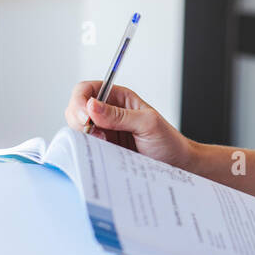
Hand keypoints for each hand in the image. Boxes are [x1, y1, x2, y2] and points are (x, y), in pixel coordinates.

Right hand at [64, 82, 192, 168]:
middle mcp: (108, 113)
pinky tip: (104, 153)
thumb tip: (92, 106)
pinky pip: (86, 146)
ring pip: (78, 129)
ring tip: (106, 144)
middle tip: (96, 134)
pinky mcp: (104, 149)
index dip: (80, 101)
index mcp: (119, 98)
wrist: (178, 165)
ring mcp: (105, 132)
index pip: (86, 90)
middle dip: (79, 120)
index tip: (86, 118)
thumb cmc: (169, 142)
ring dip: (85, 137)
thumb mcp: (148, 123)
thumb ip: (120, 115)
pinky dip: (89, 150)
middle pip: (76, 109)